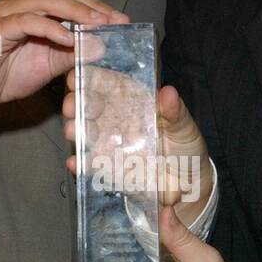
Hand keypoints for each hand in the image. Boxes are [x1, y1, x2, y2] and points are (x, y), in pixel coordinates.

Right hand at [0, 0, 127, 151]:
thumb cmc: (6, 75)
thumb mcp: (49, 64)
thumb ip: (73, 52)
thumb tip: (102, 45)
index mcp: (31, 6)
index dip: (96, 7)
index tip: (121, 21)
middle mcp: (17, 2)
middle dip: (92, 7)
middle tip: (116, 20)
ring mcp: (5, 12)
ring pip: (46, 2)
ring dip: (75, 13)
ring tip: (98, 25)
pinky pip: (28, 22)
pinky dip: (50, 29)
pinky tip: (69, 39)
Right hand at [62, 73, 211, 220]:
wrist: (188, 185)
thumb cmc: (186, 147)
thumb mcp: (184, 126)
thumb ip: (175, 113)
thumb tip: (168, 93)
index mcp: (134, 102)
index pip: (109, 85)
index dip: (92, 79)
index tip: (78, 76)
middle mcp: (117, 120)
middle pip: (91, 107)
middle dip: (77, 103)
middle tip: (72, 106)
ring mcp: (110, 144)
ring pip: (86, 133)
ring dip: (76, 131)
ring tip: (73, 131)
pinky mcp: (109, 168)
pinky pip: (92, 165)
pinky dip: (81, 164)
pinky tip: (75, 163)